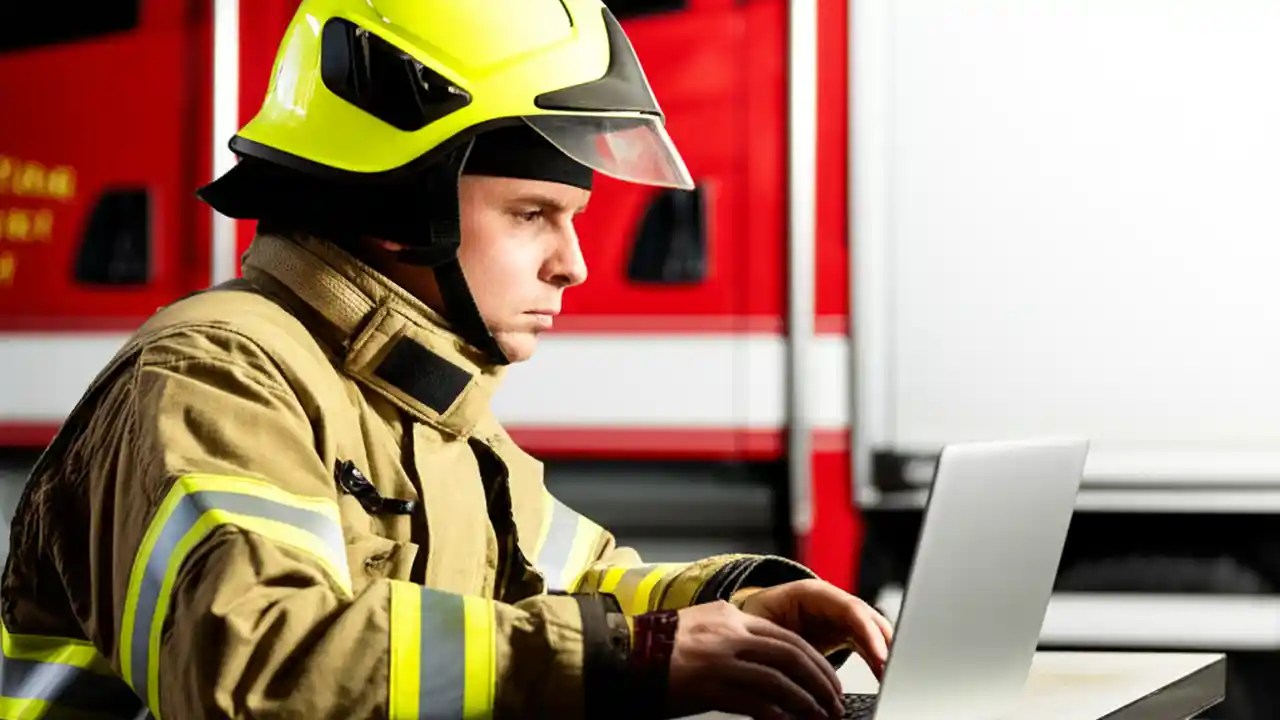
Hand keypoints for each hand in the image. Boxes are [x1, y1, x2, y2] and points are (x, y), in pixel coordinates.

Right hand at [664, 600, 844, 719]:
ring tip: (819, 716)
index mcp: (730, 617)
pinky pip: (754, 702)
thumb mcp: (702, 629)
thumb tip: (768, 659)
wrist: (621, 655)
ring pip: (778, 680)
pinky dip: (777, 714)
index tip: (829, 680)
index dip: (815, 660)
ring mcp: (720, 660)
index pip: (786, 636)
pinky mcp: (708, 686)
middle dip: (820, 681)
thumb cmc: (658, 647)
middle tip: (834, 701)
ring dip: (805, 701)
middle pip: (791, 655)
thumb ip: (734, 638)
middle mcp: (729, 633)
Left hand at [735, 579, 894, 680]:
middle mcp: (831, 601)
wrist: (753, 617)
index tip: (880, 655)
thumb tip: (789, 667)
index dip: (867, 631)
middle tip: (892, 669)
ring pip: (872, 631)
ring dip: (884, 653)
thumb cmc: (755, 617)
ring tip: (890, 676)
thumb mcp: (762, 625)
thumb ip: (779, 641)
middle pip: (867, 618)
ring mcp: (840, 616)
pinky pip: (866, 645)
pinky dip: (876, 660)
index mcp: (811, 592)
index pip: (849, 608)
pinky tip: (882, 676)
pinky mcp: (844, 632)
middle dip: (884, 643)